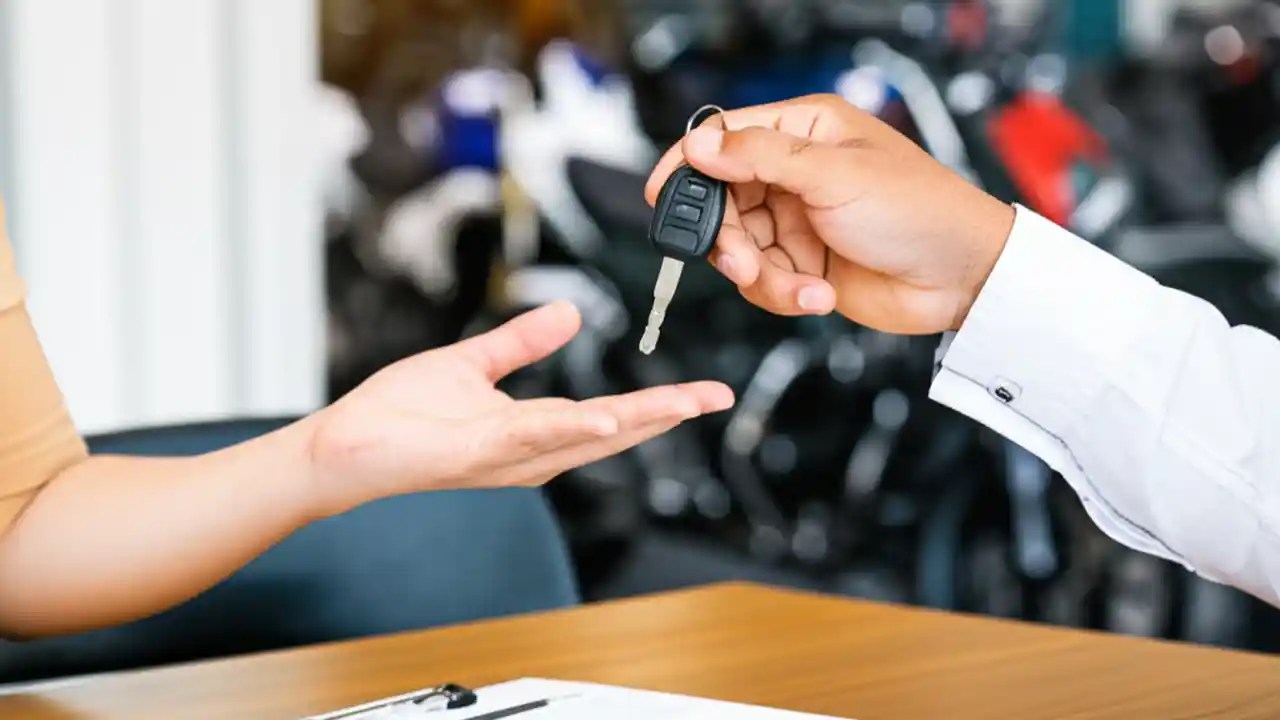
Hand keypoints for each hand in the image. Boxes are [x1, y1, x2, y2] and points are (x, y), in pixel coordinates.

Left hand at [305, 301, 732, 516]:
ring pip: (585, 436)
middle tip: (716, 397)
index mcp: (534, 430)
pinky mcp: (475, 453)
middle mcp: (530, 452)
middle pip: (614, 432)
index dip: (658, 405)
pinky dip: (570, 430)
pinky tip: (605, 419)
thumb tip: (570, 313)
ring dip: (636, 421)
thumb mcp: (474, 364)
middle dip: (666, 415)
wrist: (343, 443)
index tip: (703, 393)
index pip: (611, 416)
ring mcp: (506, 457)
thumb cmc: (399, 412)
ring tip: (684, 404)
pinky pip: (530, 438)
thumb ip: (522, 342)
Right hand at [646, 94, 1015, 333]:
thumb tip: (700, 143)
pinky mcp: (804, 264)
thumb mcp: (834, 175)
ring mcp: (798, 220)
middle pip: (722, 202)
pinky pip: (764, 281)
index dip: (688, 164)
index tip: (662, 194)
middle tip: (744, 261)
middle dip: (730, 239)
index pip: (723, 137)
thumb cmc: (920, 210)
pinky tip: (820, 293)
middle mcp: (794, 173)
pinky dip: (785, 293)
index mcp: (803, 130)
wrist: (964, 278)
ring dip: (764, 275)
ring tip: (802, 284)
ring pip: (740, 249)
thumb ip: (760, 156)